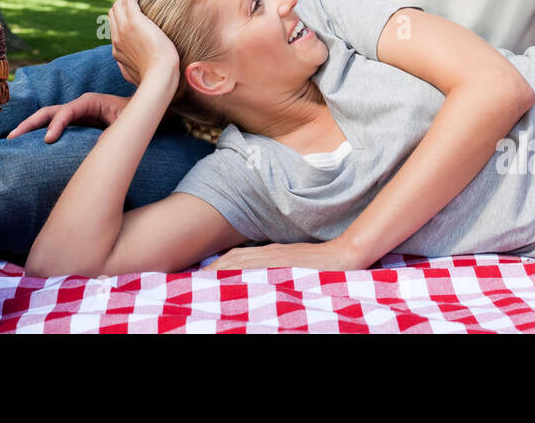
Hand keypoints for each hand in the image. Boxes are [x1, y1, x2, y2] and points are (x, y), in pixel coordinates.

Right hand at [5, 92, 130, 142]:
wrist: (140, 113)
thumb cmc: (133, 117)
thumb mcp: (127, 124)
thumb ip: (113, 133)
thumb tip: (98, 147)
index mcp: (91, 102)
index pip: (67, 111)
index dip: (56, 124)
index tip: (47, 141)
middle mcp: (79, 106)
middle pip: (49, 111)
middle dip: (30, 123)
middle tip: (13, 137)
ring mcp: (75, 114)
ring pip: (47, 118)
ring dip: (29, 127)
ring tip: (12, 140)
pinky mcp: (75, 123)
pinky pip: (53, 126)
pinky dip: (39, 132)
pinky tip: (27, 144)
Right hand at [109, 0, 178, 83]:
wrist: (160, 75)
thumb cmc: (155, 77)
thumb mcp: (136, 75)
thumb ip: (130, 69)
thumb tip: (126, 67)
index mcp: (117, 51)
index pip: (114, 28)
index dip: (120, 17)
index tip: (130, 10)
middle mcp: (116, 38)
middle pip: (113, 14)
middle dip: (121, 3)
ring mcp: (123, 29)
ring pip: (119, 5)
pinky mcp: (134, 21)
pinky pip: (129, 0)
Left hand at [201, 240, 365, 272]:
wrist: (343, 257)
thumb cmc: (320, 263)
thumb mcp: (292, 263)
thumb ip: (275, 268)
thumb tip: (258, 278)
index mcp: (269, 253)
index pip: (235, 258)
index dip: (216, 266)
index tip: (200, 275)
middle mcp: (268, 254)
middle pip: (232, 259)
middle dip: (211, 270)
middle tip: (192, 281)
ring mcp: (274, 259)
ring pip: (239, 263)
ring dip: (219, 271)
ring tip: (201, 282)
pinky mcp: (282, 265)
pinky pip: (255, 269)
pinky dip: (238, 273)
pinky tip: (227, 280)